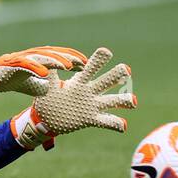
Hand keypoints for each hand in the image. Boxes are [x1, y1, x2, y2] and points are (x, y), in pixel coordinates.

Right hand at [0, 46, 87, 95]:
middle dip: (69, 58)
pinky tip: (46, 74)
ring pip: (43, 57)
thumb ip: (41, 87)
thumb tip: (52, 92)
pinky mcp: (13, 64)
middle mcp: (31, 56)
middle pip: (54, 54)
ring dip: (56, 61)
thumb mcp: (30, 86)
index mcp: (37, 60)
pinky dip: (36, 69)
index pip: (58, 56)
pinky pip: (27, 65)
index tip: (85, 64)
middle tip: (84, 63)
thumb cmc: (8, 80)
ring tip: (69, 67)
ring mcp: (22, 58)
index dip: (71, 58)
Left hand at [11, 46, 135, 149]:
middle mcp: (89, 92)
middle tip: (125, 69)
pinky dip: (116, 123)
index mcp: (79, 82)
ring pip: (113, 101)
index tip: (106, 52)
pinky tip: (123, 125)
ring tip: (132, 100)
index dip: (99, 60)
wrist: (45, 120)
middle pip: (106, 81)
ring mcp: (92, 106)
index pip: (91, 68)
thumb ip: (49, 74)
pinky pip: (107, 122)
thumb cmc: (48, 100)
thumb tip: (46, 58)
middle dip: (116, 75)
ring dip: (123, 100)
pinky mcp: (91, 119)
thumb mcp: (48, 86)